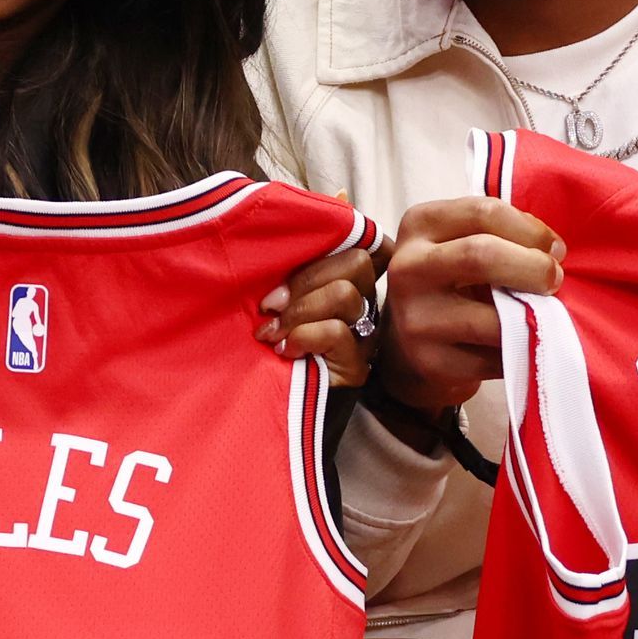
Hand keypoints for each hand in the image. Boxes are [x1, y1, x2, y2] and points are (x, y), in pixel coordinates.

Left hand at [255, 237, 385, 389]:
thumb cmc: (269, 350)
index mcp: (349, 285)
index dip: (342, 244)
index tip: (298, 263)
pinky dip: (302, 336)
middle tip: (270, 305)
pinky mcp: (357, 366)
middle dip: (305, 279)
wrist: (273, 412)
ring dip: (299, 311)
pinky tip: (284, 351)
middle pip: (356, 262)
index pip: (368, 247)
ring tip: (272, 332)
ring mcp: (365, 337)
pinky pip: (335, 331)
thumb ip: (293, 267)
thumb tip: (303, 226)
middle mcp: (364, 307)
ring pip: (344, 294)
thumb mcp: (279, 300)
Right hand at [376, 198, 563, 415]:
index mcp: (420, 224)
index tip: (554, 249)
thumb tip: (553, 251)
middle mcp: (409, 267)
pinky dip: (520, 351)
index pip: (484, 213)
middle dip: (534, 267)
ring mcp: (415, 317)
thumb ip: (502, 233)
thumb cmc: (454, 279)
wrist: (412, 337)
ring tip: (542, 313)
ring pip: (492, 317)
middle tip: (554, 280)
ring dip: (531, 317)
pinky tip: (521, 343)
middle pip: (481, 255)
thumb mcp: (463, 240)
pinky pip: (494, 357)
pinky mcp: (430, 360)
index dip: (532, 231)